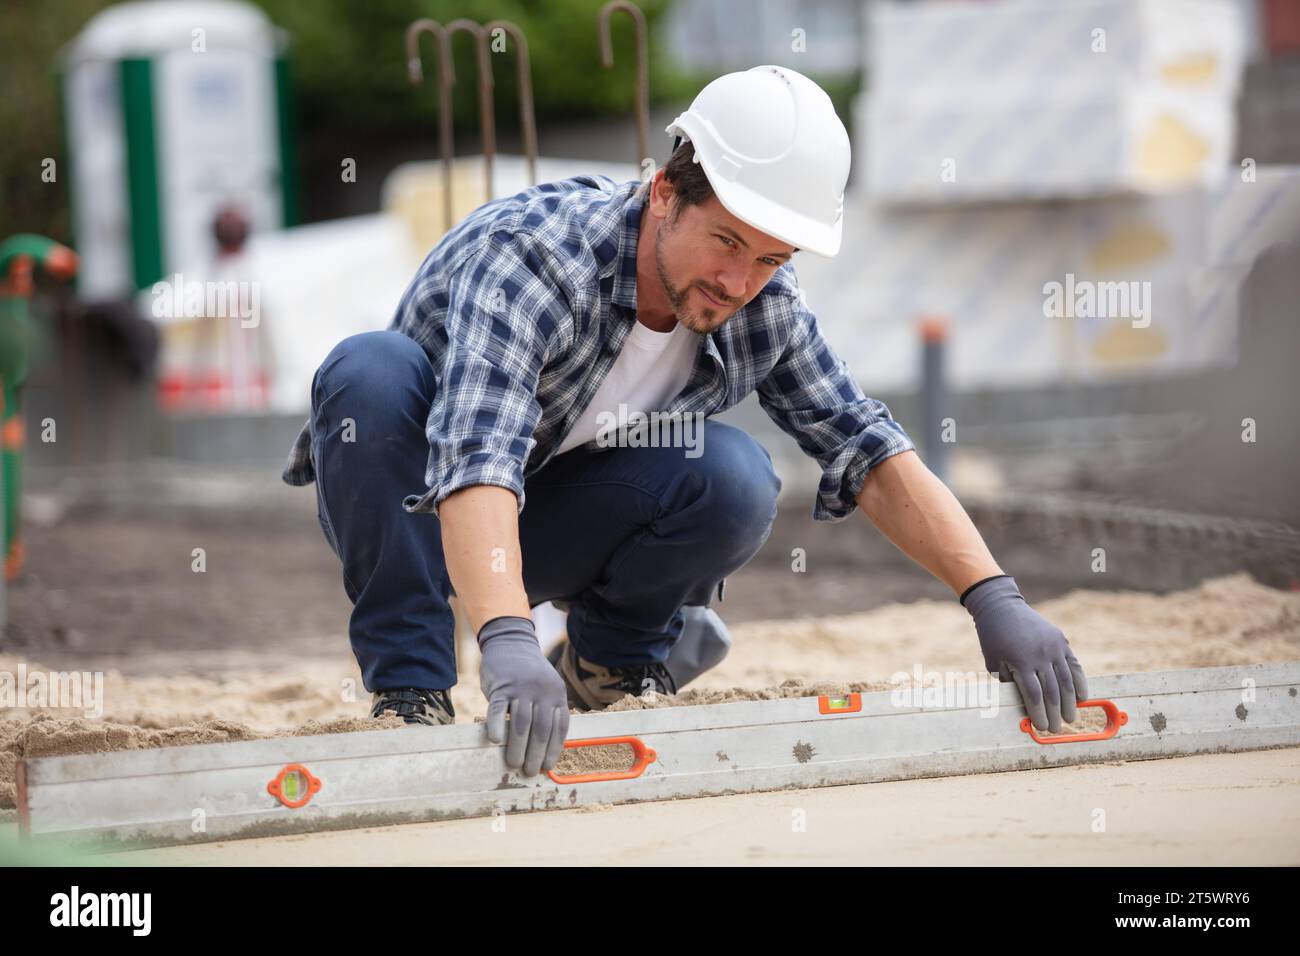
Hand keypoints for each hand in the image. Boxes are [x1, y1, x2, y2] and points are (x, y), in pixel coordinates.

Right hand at [477, 615, 569, 775]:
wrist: (511, 642)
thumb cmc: (528, 675)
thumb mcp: (545, 689)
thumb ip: (546, 713)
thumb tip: (542, 751)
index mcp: (557, 694)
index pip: (560, 728)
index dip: (554, 750)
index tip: (546, 767)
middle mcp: (543, 691)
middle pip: (541, 730)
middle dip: (536, 755)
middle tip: (529, 772)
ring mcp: (522, 687)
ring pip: (521, 724)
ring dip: (518, 748)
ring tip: (513, 764)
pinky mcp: (501, 685)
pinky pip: (499, 710)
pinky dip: (498, 727)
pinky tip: (495, 742)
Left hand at [962, 576, 1088, 732]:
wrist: (1002, 607)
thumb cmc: (993, 638)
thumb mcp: (994, 663)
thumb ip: (1008, 684)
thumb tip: (1024, 708)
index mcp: (1021, 661)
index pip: (1034, 695)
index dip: (1039, 713)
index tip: (1042, 727)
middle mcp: (1041, 654)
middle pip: (1052, 691)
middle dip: (1055, 713)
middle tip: (1056, 729)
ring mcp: (1054, 646)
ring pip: (1067, 680)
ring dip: (1070, 702)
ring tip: (1070, 718)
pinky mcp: (1061, 641)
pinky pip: (1074, 665)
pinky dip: (1079, 682)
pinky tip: (1081, 698)